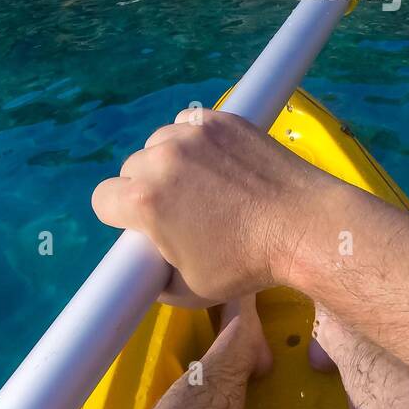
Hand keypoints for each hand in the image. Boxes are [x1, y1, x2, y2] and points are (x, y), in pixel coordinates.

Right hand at [92, 108, 346, 302]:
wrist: (303, 225)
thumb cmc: (247, 263)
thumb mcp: (190, 289)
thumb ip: (155, 277)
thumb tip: (148, 267)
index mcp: (145, 200)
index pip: (104, 199)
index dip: (119, 215)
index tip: (141, 225)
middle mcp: (162, 158)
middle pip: (133, 168)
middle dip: (146, 187)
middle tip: (179, 207)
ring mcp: (193, 133)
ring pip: (161, 141)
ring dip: (170, 159)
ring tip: (201, 182)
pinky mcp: (221, 119)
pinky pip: (190, 123)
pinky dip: (196, 139)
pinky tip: (217, 160)